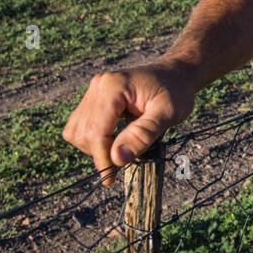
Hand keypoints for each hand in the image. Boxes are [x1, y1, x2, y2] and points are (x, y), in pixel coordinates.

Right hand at [62, 61, 196, 185]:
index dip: (103, 157)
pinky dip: (93, 139)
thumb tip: (116, 159)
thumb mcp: (169, 114)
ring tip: (122, 146)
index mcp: (114, 87)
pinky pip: (80, 126)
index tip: (113, 177)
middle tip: (126, 157)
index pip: (96, 131)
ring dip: (94, 147)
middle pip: (82, 133)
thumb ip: (143, 135)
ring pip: (76, 131)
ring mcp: (93, 90)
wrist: (176, 75)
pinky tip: (115, 139)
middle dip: (100, 152)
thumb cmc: (176, 92)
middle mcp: (98, 86)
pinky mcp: (93, 98)